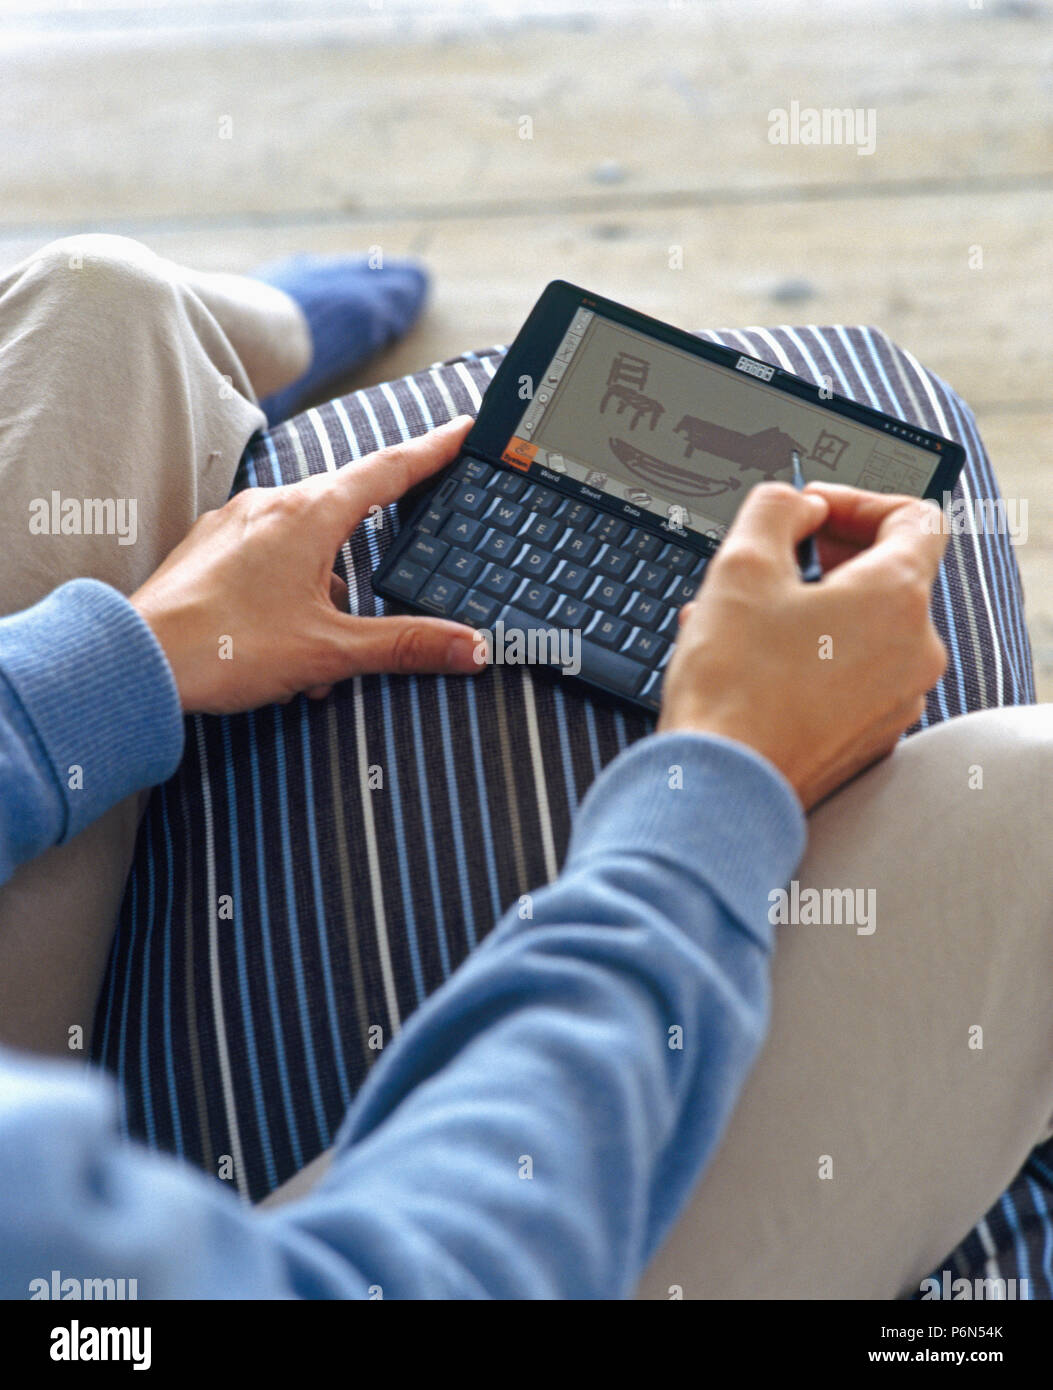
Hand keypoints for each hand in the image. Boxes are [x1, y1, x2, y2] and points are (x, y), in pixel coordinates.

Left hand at [131, 416, 483, 714]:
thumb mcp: (330, 651)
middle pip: (347, 511)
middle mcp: (272, 505)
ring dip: (324, 596)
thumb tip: (473, 647)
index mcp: (309, 515)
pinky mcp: (210, 548)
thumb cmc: (226, 648)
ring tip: (316, 660)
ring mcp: (235, 523)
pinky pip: (267, 559)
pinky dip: (287, 596)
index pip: (389, 469)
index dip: (433, 450)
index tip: (463, 430)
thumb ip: (405, 645)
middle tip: (387, 587)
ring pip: (306, 546)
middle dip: (370, 560)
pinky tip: (279, 643)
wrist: (134, 662)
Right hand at [658, 481, 948, 810]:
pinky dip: (813, 658)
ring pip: (864, 631)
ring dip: (812, 610)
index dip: (858, 501)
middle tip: (777, 561)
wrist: (723, 787)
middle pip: (889, 576)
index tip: (812, 514)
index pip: (914, 517)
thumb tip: (798, 507)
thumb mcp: (740, 566)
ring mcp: (897, 700)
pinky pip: (851, 678)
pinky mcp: (870, 737)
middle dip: (829, 557)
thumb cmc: (733, 685)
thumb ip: (777, 510)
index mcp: (897, 598)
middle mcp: (914, 651)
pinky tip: (754, 664)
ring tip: (747, 617)